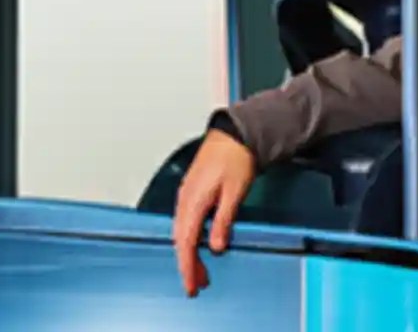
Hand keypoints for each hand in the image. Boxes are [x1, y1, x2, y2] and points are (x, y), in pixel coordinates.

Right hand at [172, 128, 255, 296]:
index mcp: (193, 201)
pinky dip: (191, 238)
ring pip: (183, 232)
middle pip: (181, 240)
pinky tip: (200, 245)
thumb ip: (224, 219)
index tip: (191, 285)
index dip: (187, 267)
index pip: (186, 242)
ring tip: (200, 271)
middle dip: (188, 264)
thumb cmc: (236, 157)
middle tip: (198, 284)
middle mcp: (185, 199)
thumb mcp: (236, 191)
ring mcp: (186, 195)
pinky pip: (186, 222)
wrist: (234, 133)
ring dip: (190, 253)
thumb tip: (216, 246)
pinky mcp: (192, 192)